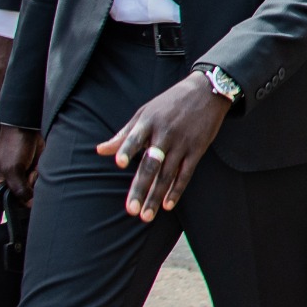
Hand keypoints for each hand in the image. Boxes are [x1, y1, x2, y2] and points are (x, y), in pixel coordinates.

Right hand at [0, 125, 44, 204]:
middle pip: (26, 195)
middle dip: (31, 185)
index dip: (23, 197)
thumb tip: (29, 205)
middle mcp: (10, 182)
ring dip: (37, 178)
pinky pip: (41, 179)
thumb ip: (20, 190)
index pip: (12, 202)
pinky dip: (41, 173)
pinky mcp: (33, 170)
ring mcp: (22, 176)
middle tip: (28, 172)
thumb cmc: (13, 147)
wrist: (26, 128)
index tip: (27, 186)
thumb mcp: (13, 170)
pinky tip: (37, 164)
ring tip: (32, 166)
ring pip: (35, 188)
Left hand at [96, 72, 230, 221]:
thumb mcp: (145, 112)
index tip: (120, 164)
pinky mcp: (198, 149)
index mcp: (148, 122)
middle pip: (151, 164)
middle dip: (141, 188)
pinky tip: (168, 205)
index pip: (135, 138)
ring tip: (146, 216)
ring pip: (168, 174)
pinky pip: (186, 173)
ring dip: (156, 196)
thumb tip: (100, 151)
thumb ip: (124, 135)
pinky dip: (177, 189)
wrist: (207, 91)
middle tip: (131, 210)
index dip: (128, 150)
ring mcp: (183, 142)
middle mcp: (165, 133)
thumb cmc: (170, 103)